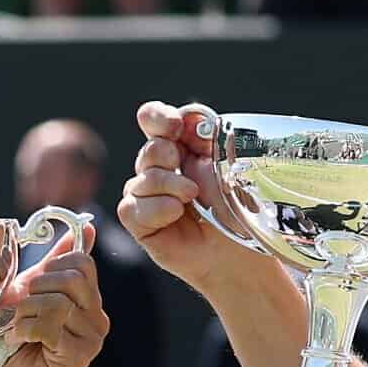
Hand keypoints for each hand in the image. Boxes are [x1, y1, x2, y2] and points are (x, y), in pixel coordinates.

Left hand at [0, 221, 108, 366]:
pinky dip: (25, 329)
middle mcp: (98, 320)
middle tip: (22, 308)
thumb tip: (85, 226)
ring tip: (19, 326)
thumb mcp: (34, 294)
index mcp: (90, 300)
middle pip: (72, 280)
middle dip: (36, 289)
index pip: (82, 264)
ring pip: (58, 303)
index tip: (33, 287)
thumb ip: (54, 265)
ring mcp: (91, 340)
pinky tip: (19, 339)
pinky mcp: (77, 358)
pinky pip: (49, 328)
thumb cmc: (20, 338)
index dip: (51, 268)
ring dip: (26, 312)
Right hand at [119, 99, 254, 287]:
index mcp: (177, 147)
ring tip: (192, 199)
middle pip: (148, 149)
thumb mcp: (224, 162)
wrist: (235, 249)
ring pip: (141, 179)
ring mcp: (145, 196)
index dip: (156, 117)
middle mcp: (157, 169)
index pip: (153, 119)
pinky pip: (132, 207)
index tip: (173, 125)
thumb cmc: (233, 207)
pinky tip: (176, 214)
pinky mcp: (139, 222)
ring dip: (170, 186)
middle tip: (193, 178)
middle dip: (167, 156)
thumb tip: (184, 116)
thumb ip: (205, 134)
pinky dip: (157, 208)